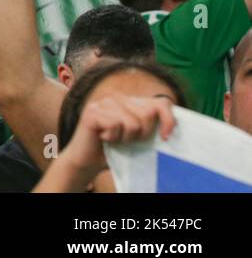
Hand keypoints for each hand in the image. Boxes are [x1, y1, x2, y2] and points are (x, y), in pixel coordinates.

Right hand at [57, 94, 176, 180]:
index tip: (166, 138)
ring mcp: (103, 102)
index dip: (168, 120)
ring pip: (132, 122)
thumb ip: (149, 125)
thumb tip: (171, 128)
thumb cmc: (114, 149)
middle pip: (148, 113)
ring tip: (115, 139)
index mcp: (130, 100)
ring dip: (126, 138)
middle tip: (128, 140)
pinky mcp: (92, 112)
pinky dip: (113, 138)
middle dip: (142, 134)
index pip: (161, 103)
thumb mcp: (137, 135)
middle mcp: (116, 97)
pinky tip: (104, 138)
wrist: (86, 159)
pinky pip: (115, 125)